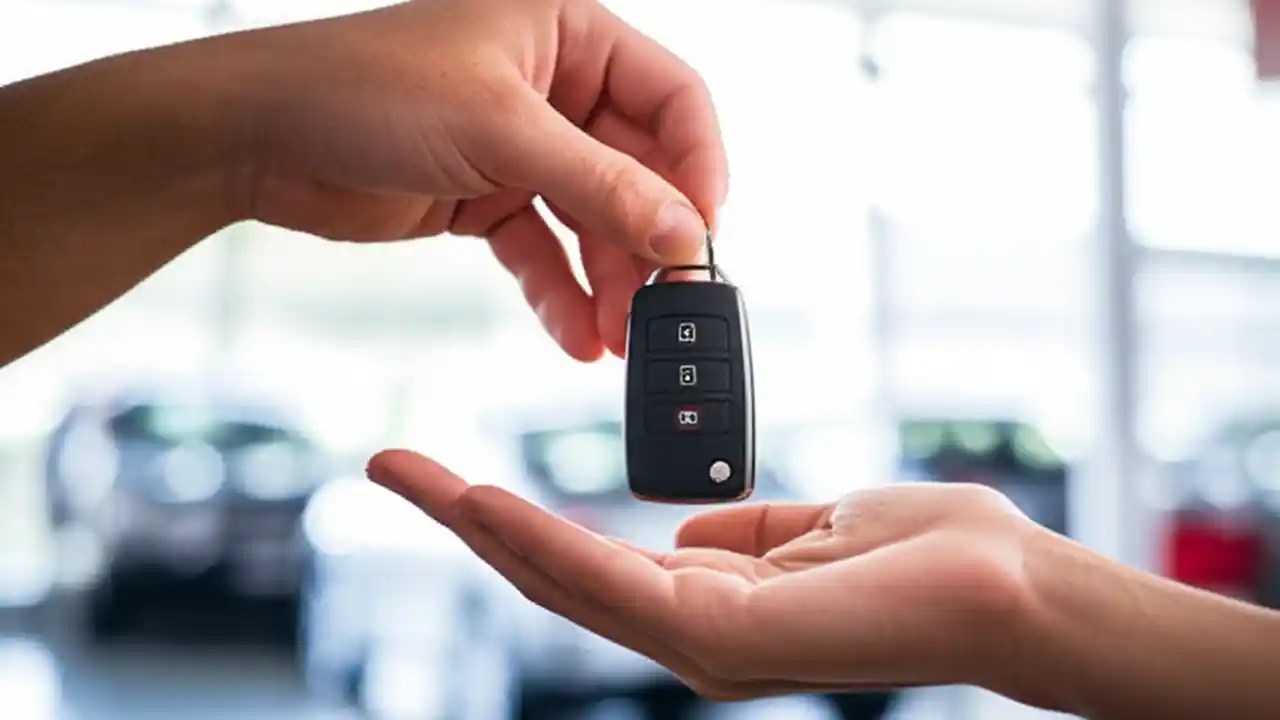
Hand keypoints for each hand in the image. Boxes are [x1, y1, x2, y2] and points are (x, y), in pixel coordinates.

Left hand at [222, 0, 725, 358]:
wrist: (255, 136)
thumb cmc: (362, 89)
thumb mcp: (499, 131)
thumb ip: (602, 185)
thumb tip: (687, 233)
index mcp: (567, 32)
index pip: (672, 96)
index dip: (698, 165)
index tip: (705, 233)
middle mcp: (552, 85)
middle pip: (637, 168)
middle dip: (649, 240)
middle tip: (665, 306)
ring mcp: (519, 144)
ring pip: (592, 218)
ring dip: (608, 279)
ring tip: (619, 338)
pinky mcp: (485, 196)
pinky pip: (542, 248)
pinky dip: (559, 291)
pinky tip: (576, 335)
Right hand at [366, 449, 1061, 707]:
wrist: (1012, 588)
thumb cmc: (933, 556)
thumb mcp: (818, 526)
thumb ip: (746, 532)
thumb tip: (688, 529)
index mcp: (715, 603)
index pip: (591, 563)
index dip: (515, 523)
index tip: (453, 478)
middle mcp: (696, 634)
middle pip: (557, 576)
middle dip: (469, 523)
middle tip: (392, 469)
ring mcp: (706, 646)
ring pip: (566, 584)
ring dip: (484, 530)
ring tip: (417, 479)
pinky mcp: (725, 641)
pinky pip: (614, 588)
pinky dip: (543, 546)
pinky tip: (490, 506)